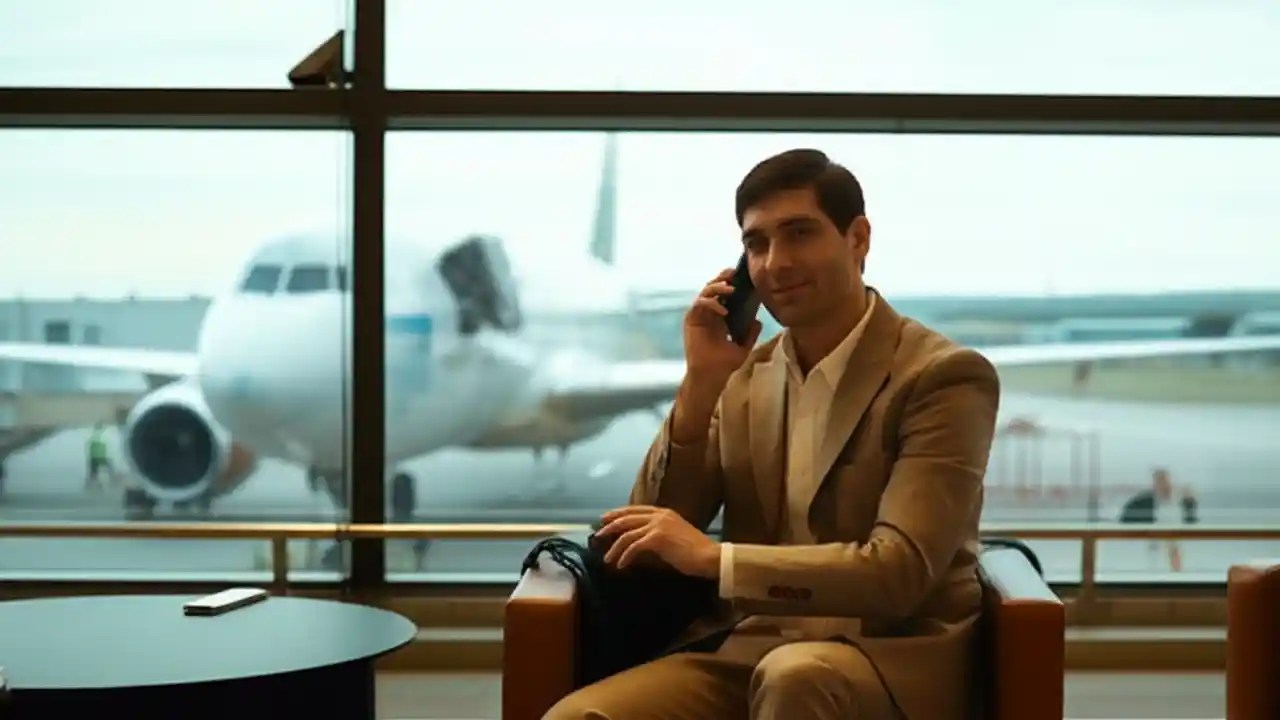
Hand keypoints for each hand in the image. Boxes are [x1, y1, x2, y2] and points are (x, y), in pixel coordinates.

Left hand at [596, 505, 720, 577]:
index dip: (618, 513)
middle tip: (598, 535)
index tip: (606, 519)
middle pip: (627, 517)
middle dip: (610, 526)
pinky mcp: (657, 538)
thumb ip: (658, 534)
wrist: (710, 556)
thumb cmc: (695, 551)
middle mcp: (660, 515)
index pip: (635, 509)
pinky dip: (625, 556)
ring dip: (614, 547)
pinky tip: (621, 565)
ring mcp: (658, 525)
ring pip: (627, 533)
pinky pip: (634, 546)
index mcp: (664, 512)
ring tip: (607, 558)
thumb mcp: (675, 536)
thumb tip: (640, 542)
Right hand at [683, 268, 762, 384]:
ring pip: (705, 292)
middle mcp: (709, 313)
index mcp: (720, 316)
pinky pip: (699, 304)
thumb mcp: (743, 346)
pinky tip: (723, 311)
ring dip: (717, 287)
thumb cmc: (725, 364)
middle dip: (723, 278)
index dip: (732, 283)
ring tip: (730, 289)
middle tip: (734, 273)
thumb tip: (758, 320)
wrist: (711, 376)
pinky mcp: (691, 319)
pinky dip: (710, 303)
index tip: (744, 276)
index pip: (725, 294)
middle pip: (714, 288)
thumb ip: (750, 333)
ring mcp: (699, 315)